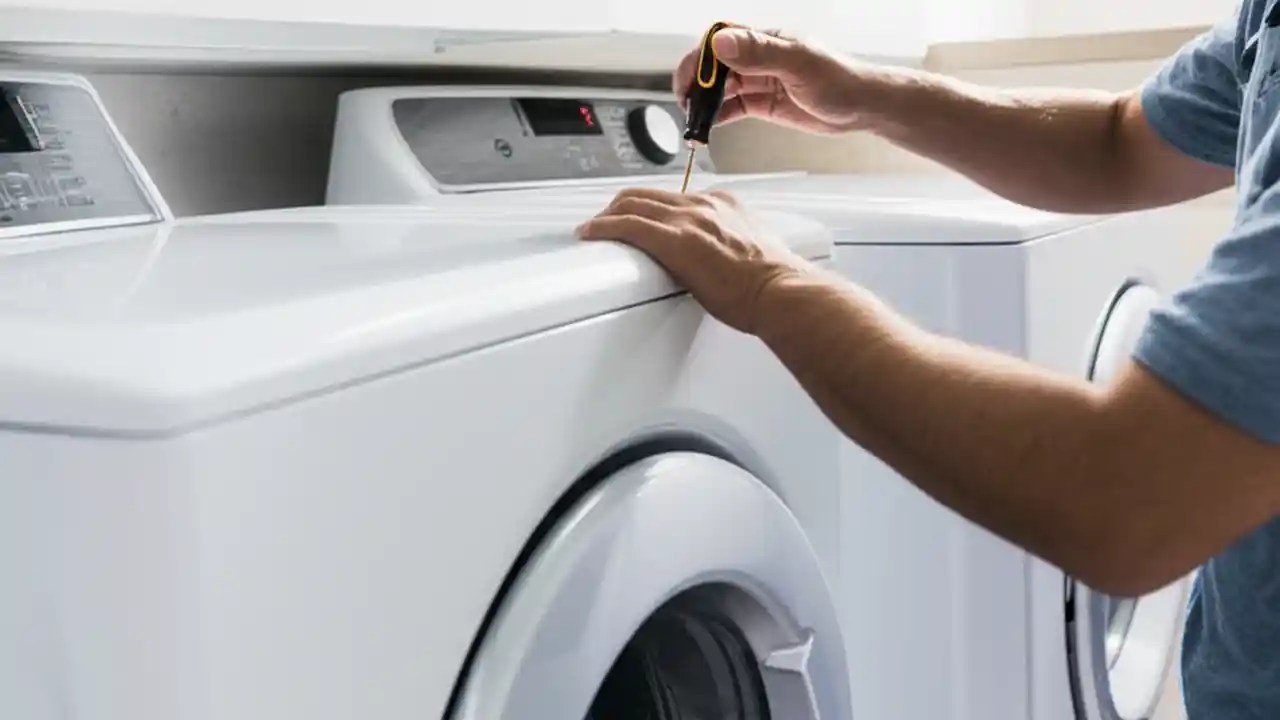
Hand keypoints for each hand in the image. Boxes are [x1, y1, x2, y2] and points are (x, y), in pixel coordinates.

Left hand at [575, 188, 814, 333]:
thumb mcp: (754, 251)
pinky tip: (590, 233)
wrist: (781, 291)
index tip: (644, 216)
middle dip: (622, 205)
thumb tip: (724, 264)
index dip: (652, 205)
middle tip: (606, 221)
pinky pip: (627, 225)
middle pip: (648, 194)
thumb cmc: (774, 284)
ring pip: (633, 203)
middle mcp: (703, 205)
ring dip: (608, 215)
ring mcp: (687, 220)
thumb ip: (734, 246)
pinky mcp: (674, 240)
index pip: (677, 196)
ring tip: (594, 228)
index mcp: (724, 205)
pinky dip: (603, 227)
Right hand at [673, 27, 873, 133]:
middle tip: (686, 104)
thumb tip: (721, 43)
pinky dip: (717, 116)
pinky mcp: (763, 103)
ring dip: (704, 103)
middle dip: (696, 83)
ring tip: (693, 121)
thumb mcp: (797, 63)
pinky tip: (709, 127)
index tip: (689, 81)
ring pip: (720, 89)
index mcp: (764, 39)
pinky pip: (732, 107)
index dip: (699, 60)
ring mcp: (759, 81)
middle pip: (714, 66)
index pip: (719, 42)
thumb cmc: (838, 78)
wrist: (862, 106)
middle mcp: (757, 58)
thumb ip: (759, 53)